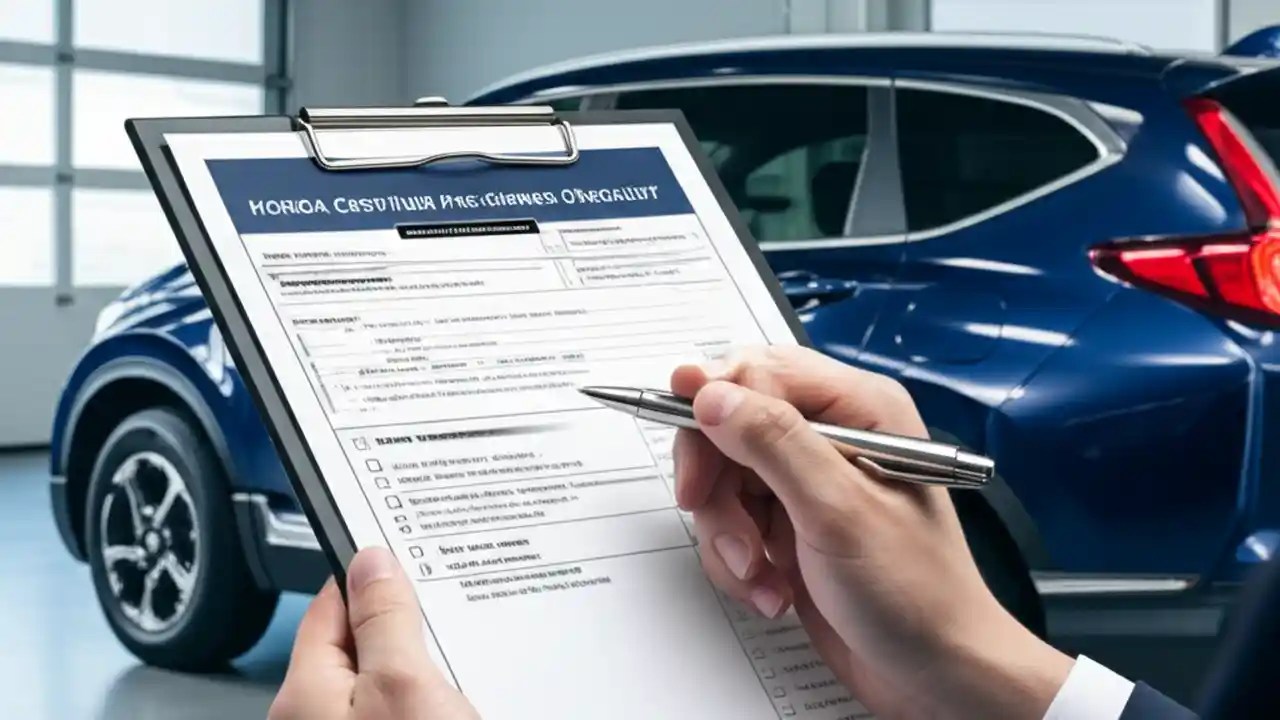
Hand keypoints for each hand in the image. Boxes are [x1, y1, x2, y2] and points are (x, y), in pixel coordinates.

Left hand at [270, 547, 479, 719]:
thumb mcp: (403, 685)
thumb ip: (385, 620)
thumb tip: (371, 563)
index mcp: (305, 693)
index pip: (329, 607)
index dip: (370, 577)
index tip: (409, 554)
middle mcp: (319, 716)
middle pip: (363, 643)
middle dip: (407, 623)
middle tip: (452, 611)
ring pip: (387, 679)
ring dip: (427, 665)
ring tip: (466, 654)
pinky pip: (402, 706)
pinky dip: (430, 695)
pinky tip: (463, 694)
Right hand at [672, 346, 1071, 719]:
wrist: (933, 673)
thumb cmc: (918, 594)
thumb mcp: (838, 510)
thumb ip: (772, 443)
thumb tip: (714, 395)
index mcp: (861, 410)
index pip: (763, 371)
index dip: (715, 390)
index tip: (680, 415)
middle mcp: (833, 438)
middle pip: (732, 423)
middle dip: (716, 477)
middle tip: (708, 508)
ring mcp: (808, 483)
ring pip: (724, 478)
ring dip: (728, 532)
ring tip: (759, 570)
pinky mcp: (790, 525)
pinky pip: (732, 523)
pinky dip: (739, 561)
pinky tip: (773, 589)